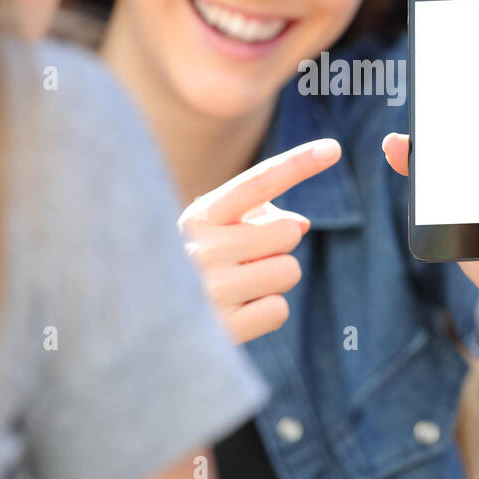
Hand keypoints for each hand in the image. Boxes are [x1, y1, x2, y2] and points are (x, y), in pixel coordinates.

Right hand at [179, 138, 340, 342]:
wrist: (145, 326)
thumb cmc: (192, 270)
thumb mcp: (214, 233)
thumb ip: (257, 217)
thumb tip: (301, 224)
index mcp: (198, 217)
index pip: (257, 183)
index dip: (298, 163)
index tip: (333, 148)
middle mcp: (201, 249)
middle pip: (287, 232)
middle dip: (277, 246)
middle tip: (245, 262)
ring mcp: (211, 291)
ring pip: (289, 270)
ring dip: (273, 280)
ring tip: (239, 289)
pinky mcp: (223, 330)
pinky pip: (279, 310)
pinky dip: (266, 312)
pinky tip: (237, 314)